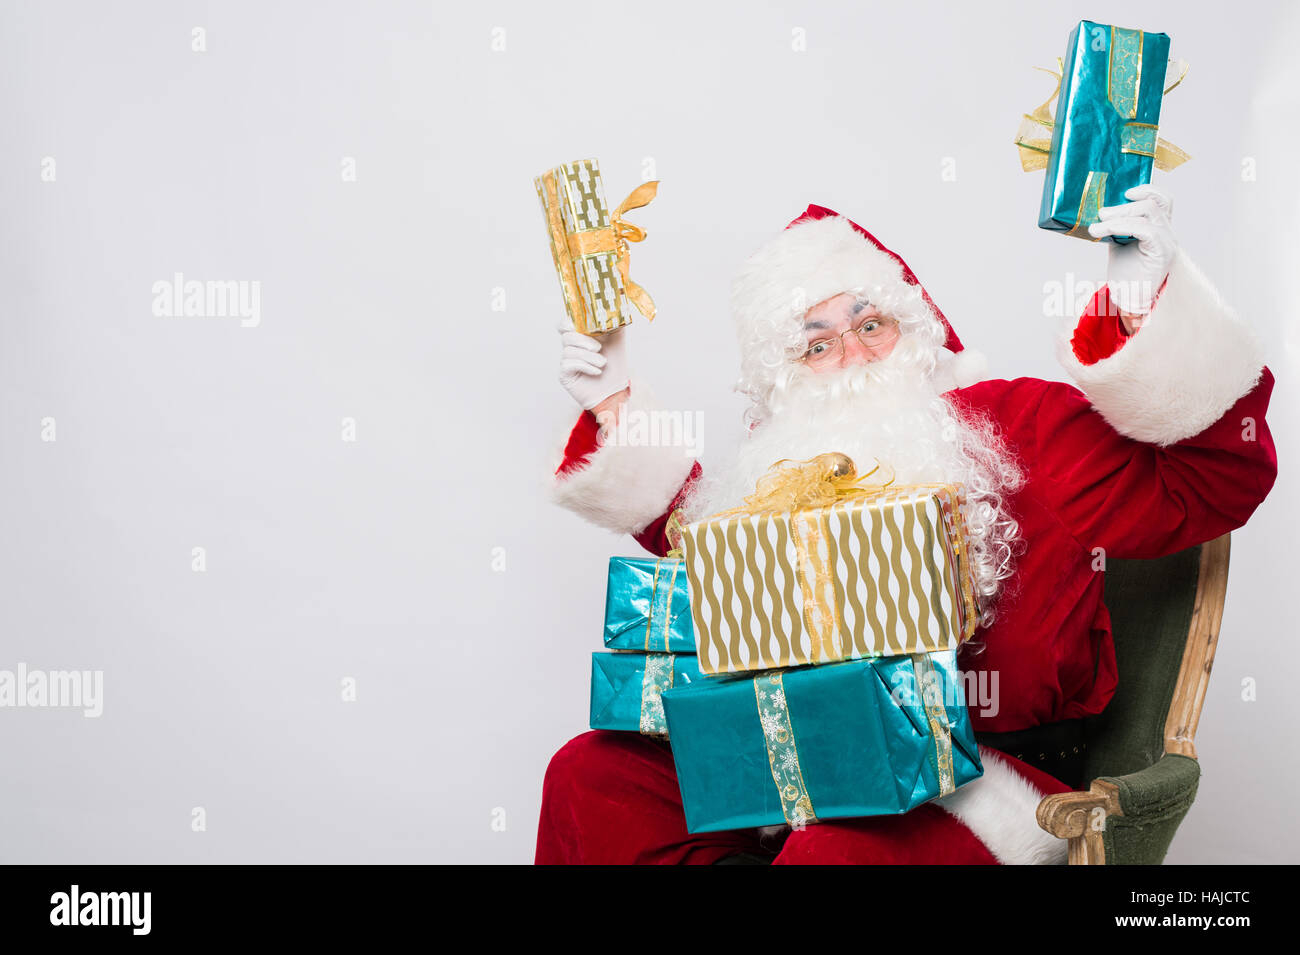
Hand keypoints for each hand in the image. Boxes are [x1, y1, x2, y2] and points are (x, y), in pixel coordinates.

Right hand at [557, 322, 630, 410]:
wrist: (616, 389)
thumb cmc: (614, 366)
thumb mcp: (617, 340)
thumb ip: (614, 323)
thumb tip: (616, 307)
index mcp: (581, 336)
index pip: (565, 323)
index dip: (567, 322)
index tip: (575, 324)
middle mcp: (571, 347)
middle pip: (566, 336)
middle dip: (583, 340)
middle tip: (598, 348)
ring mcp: (567, 361)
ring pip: (569, 351)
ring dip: (589, 357)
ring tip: (603, 363)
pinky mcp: (565, 374)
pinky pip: (568, 364)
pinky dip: (585, 366)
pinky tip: (597, 371)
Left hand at [1088, 184, 1176, 316]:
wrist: (1129, 299)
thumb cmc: (1125, 274)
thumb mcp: (1119, 243)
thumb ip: (1117, 226)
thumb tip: (1101, 209)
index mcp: (1159, 228)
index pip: (1162, 199)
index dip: (1146, 189)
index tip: (1124, 192)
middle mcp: (1167, 232)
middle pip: (1153, 202)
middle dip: (1124, 205)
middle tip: (1101, 213)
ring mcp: (1167, 241)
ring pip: (1149, 212)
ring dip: (1119, 215)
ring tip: (1098, 225)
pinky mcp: (1162, 252)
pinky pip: (1144, 229)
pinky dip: (1121, 226)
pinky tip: (1103, 231)